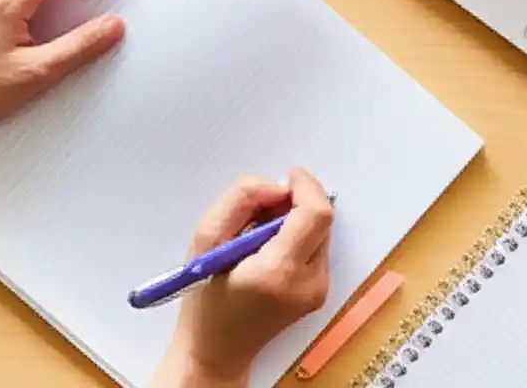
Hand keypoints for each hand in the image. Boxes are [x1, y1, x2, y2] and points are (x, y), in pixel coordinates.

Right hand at [154, 169, 333, 387]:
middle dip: (296, 202)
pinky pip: (316, 248)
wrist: (217, 350)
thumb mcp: (206, 241)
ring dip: (295, 220)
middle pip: (321, 220)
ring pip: (320, 232)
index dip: (306, 186)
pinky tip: (268, 251)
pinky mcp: (318, 292)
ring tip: (259, 236)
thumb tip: (276, 185)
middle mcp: (307, 283)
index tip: (288, 176)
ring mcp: (317, 291)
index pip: (315, 214)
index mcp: (277, 272)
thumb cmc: (205, 301)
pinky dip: (296, 238)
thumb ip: (240, 200)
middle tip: (263, 209)